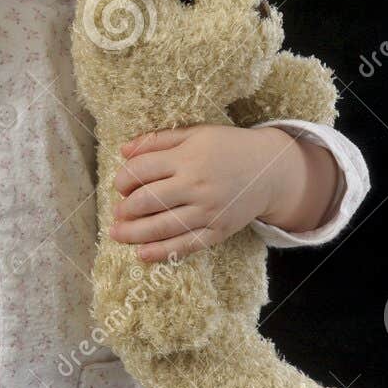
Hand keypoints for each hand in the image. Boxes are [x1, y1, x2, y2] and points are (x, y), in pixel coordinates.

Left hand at [109, 125, 281, 259]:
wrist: (271, 170)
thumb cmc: (229, 148)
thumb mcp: (196, 133)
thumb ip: (159, 140)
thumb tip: (123, 151)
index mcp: (188, 157)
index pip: (142, 170)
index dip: (123, 179)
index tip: (120, 185)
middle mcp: (196, 185)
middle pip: (147, 201)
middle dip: (125, 209)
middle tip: (118, 212)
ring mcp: (208, 211)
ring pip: (161, 227)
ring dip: (133, 233)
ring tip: (117, 234)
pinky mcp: (218, 231)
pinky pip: (185, 246)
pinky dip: (161, 253)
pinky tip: (142, 254)